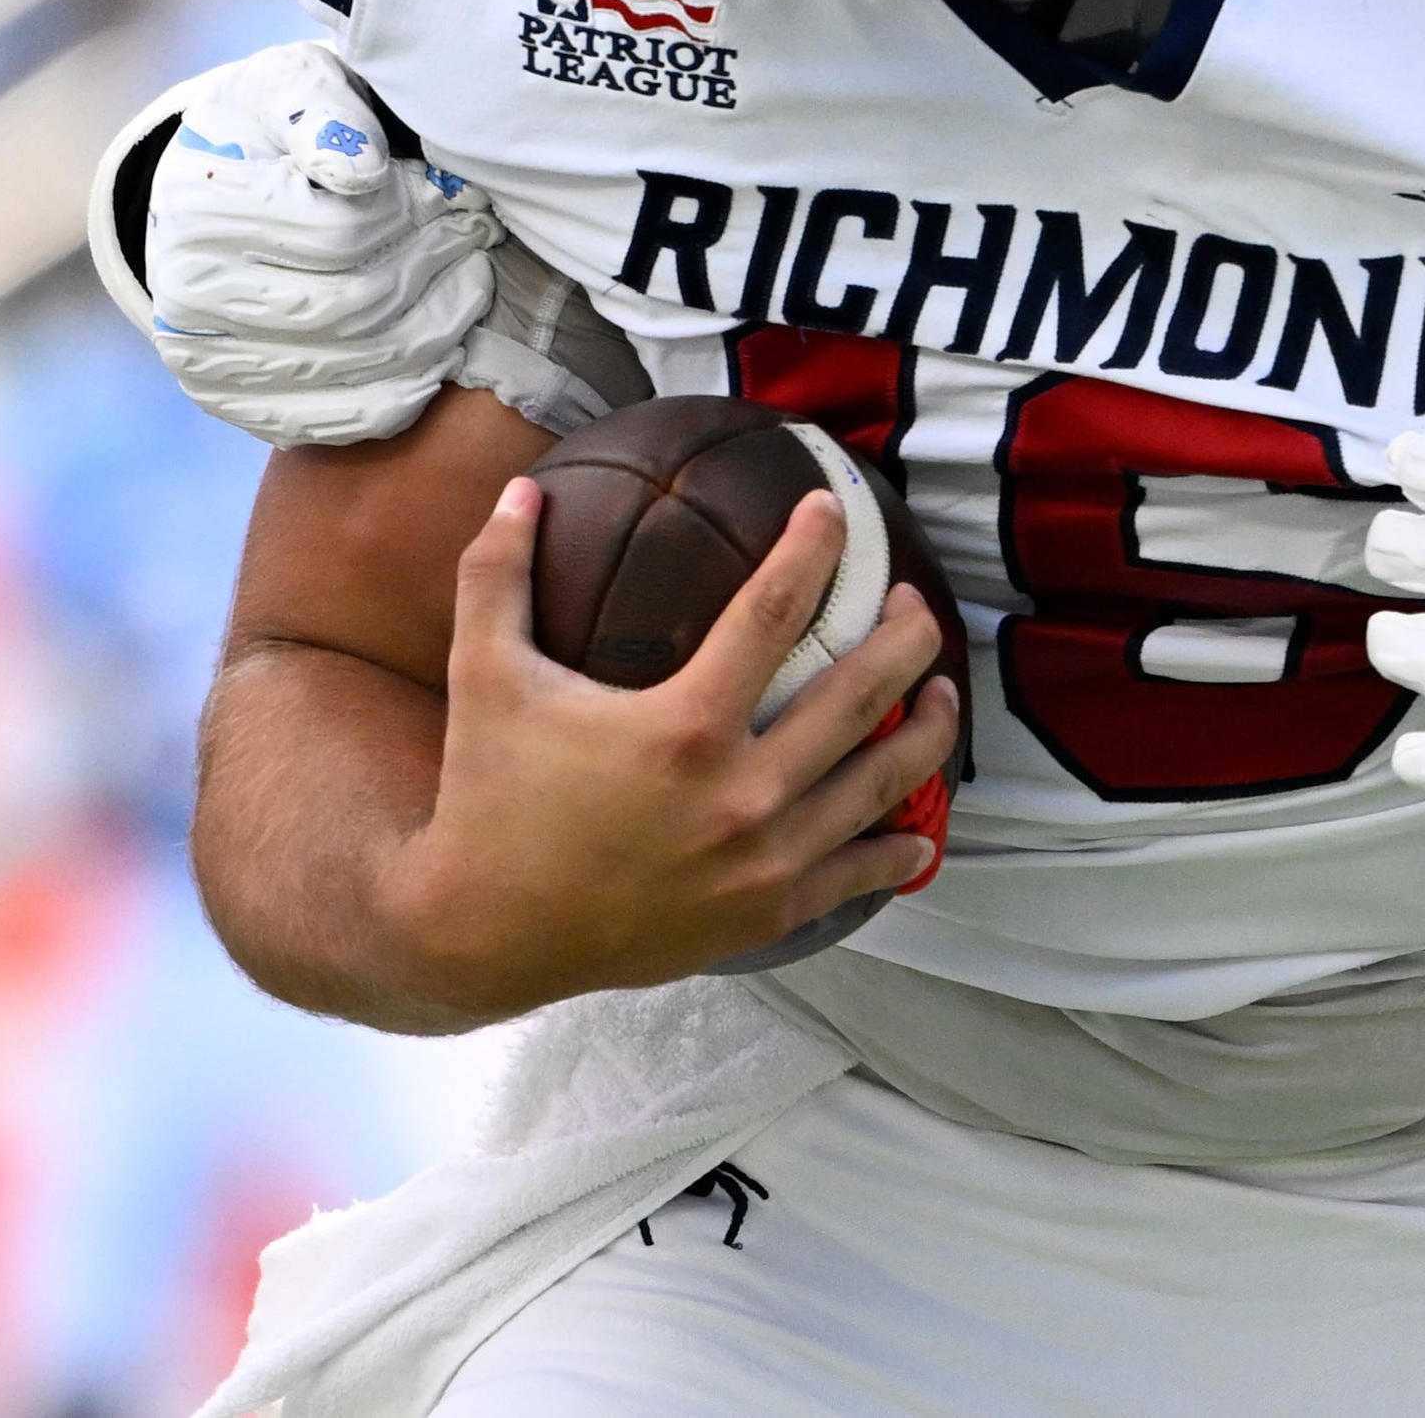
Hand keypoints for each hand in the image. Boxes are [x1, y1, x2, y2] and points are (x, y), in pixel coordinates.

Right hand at [95, 42, 499, 447]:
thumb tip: (360, 170)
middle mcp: (187, 295)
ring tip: (470, 285)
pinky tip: (440, 353)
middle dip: (432, 270)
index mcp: (199, 210)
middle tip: (476, 240)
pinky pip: (337, 419)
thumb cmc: (270, 127)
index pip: (341, 233)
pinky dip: (402, 391)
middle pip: (352, 304)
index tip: (453, 194)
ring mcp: (208, 362)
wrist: (212, 188)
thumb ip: (326, 110)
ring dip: (435, 328)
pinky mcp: (237, 406)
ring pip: (355, 364)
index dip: (414, 214)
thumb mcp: (293, 84)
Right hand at [387, 476, 959, 1014]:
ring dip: (926, 730)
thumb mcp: (484, 677)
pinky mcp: (768, 913)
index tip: (832, 509)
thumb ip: (498, 575)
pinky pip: (859, 875)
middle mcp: (741, 794)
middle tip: (910, 601)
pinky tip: (922, 831)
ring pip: (883, 783)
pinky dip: (899, 849)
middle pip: (862, 693)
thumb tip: (522, 489)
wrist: (484, 935)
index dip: (812, 548)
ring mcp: (765, 861)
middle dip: (906, 635)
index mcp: (684, 727)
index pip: (775, 611)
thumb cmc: (490, 798)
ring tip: (940, 692)